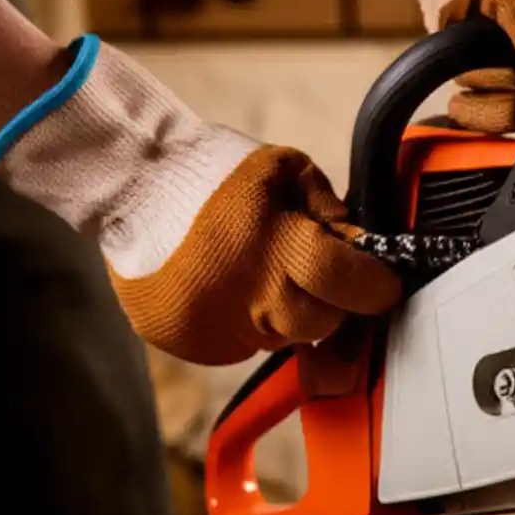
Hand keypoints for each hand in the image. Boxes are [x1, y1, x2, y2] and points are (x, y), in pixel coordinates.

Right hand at [0, 36, 400, 364]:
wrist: (132, 181)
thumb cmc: (218, 170)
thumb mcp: (288, 169)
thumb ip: (329, 210)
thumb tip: (360, 244)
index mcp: (279, 245)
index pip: (346, 283)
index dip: (374, 288)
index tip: (383, 286)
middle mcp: (250, 295)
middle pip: (318, 323)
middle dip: (329, 303)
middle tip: (313, 276)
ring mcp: (215, 325)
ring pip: (278, 337)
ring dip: (283, 312)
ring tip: (260, 272)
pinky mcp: (188, 341)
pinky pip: (236, 345)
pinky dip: (243, 322)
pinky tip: (227, 286)